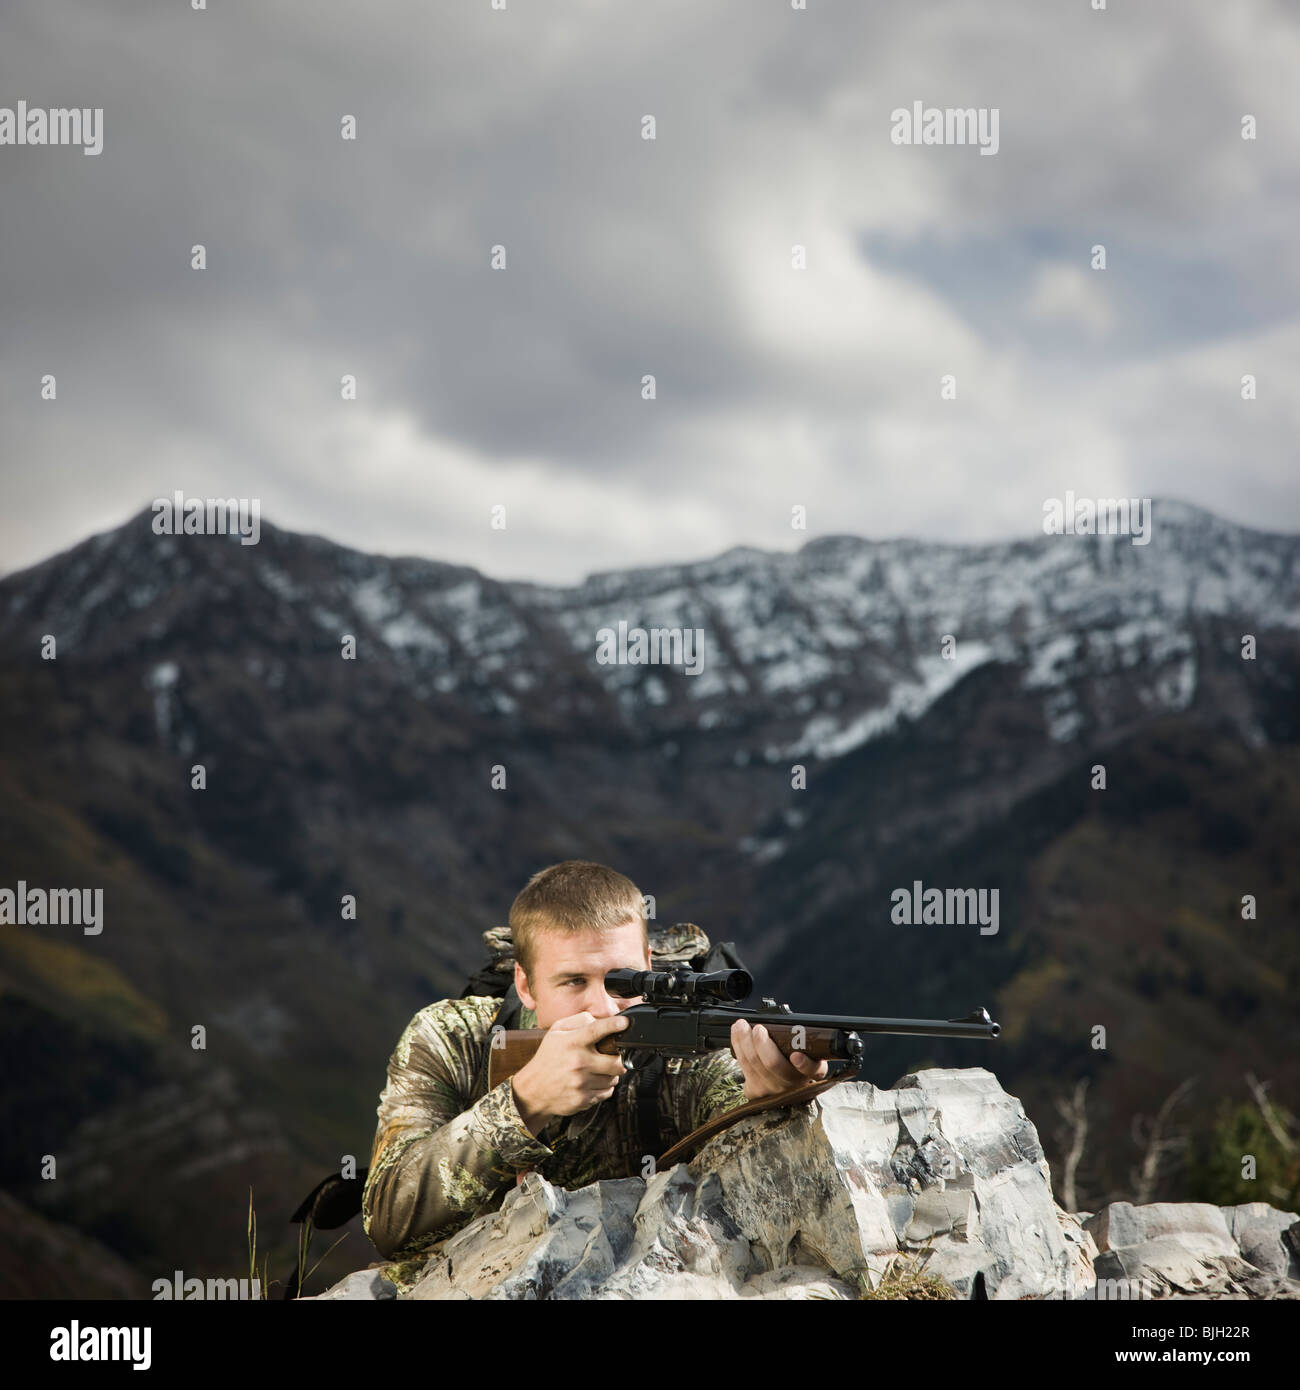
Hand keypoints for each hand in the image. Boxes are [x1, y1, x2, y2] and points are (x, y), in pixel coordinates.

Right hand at [511, 1012, 629, 1133]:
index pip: (596, 1030)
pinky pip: (607, 1093)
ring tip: (599, 1070)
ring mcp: (581, 1083)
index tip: (626, 1023)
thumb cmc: (547, 1058)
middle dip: (620, 1059)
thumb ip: (578, 1021)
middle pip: (616, 1062)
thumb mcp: (555, 1032)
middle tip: (615, 1057)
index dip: (614, 1025)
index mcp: (571, 1043)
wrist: (533, 1090)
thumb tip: (599, 1020)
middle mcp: (578, 1062)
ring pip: (613, 1079)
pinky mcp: (583, 1099)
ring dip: (611, 1074)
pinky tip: (593, 1082)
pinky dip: (604, 1087)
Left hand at [730, 1019, 827, 1101]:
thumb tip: (787, 1022)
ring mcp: (772, 1090)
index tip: (796, 1055)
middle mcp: (792, 1084)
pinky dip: (737, 1046)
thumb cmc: (795, 1061)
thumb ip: (803, 1039)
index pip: (811, 1069)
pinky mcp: (755, 1091)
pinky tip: (736, 1034)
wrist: (784, 1088)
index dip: (803, 1064)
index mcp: (811, 1070)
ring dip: (743, 1040)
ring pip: (752, 1063)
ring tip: (741, 1025)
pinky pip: (743, 1066)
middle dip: (761, 1043)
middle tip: (758, 1029)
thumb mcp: (810, 1052)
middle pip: (773, 1064)